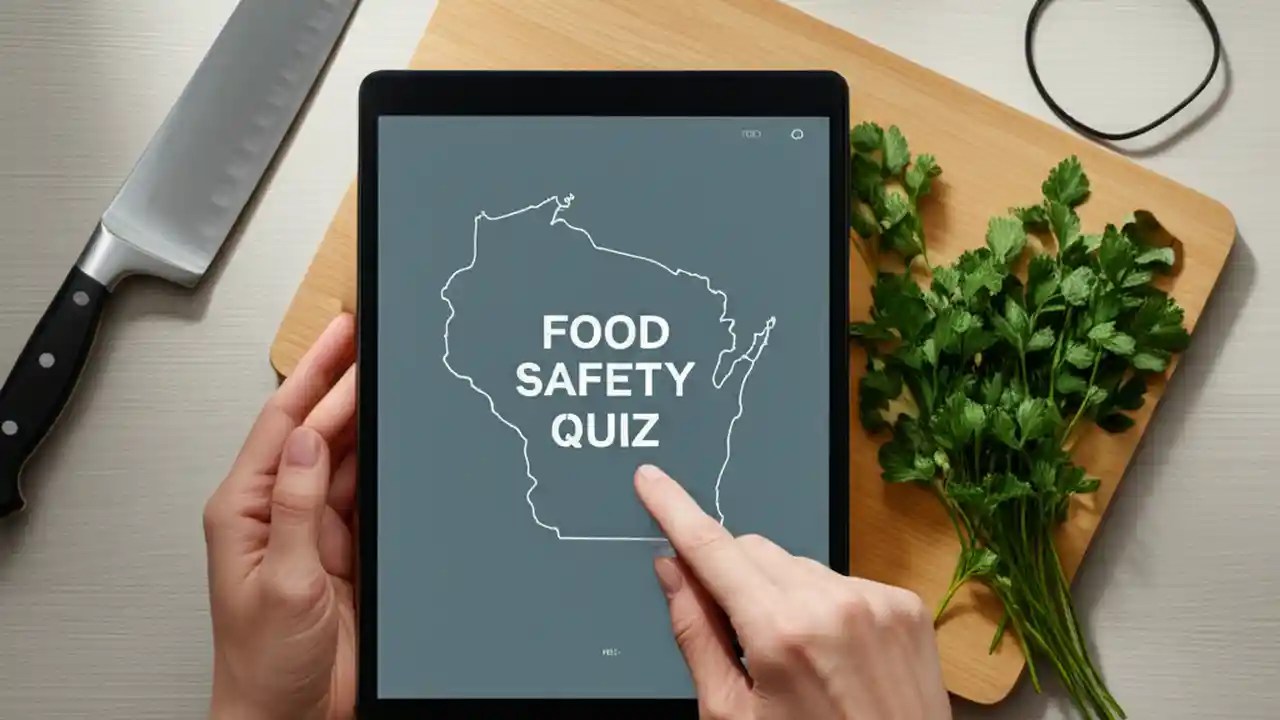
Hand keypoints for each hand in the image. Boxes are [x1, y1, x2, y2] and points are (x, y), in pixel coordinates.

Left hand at [203, 314, 358, 719]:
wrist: (290, 719)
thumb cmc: (262, 667)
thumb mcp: (281, 582)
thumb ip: (293, 507)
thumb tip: (306, 439)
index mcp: (244, 510)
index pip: (282, 423)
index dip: (314, 373)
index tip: (339, 335)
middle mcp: (277, 513)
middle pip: (316, 431)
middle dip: (344, 383)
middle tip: (371, 339)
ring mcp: (313, 531)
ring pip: (344, 458)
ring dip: (365, 419)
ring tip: (389, 378)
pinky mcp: (344, 552)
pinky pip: (365, 495)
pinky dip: (383, 466)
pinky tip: (396, 442)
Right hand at [635, 464, 951, 719]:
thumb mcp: (731, 715)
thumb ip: (696, 634)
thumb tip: (671, 571)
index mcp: (781, 633)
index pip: (711, 549)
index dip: (674, 509)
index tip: (652, 481)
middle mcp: (834, 604)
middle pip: (753, 550)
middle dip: (732, 576)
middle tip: (736, 635)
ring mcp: (877, 601)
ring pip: (798, 564)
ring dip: (781, 592)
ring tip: (796, 658)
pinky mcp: (905, 605)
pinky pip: (843, 581)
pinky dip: (826, 605)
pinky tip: (833, 654)